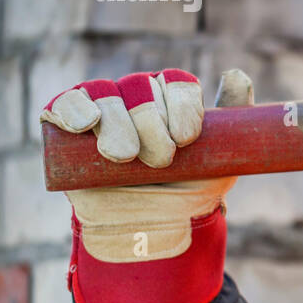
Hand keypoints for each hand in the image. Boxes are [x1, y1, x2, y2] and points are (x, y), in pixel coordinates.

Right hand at [40, 68, 254, 302]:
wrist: (149, 229)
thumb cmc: (188, 188)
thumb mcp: (220, 157)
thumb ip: (234, 118)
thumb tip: (236, 73)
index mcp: (170, 97)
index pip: (174, 82)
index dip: (180, 105)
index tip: (185, 139)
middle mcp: (135, 95)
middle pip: (140, 86)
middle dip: (151, 122)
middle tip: (160, 160)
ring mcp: (100, 108)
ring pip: (105, 93)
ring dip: (118, 122)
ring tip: (125, 156)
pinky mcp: (66, 126)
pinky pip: (66, 103)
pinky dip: (75, 108)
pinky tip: (87, 123)